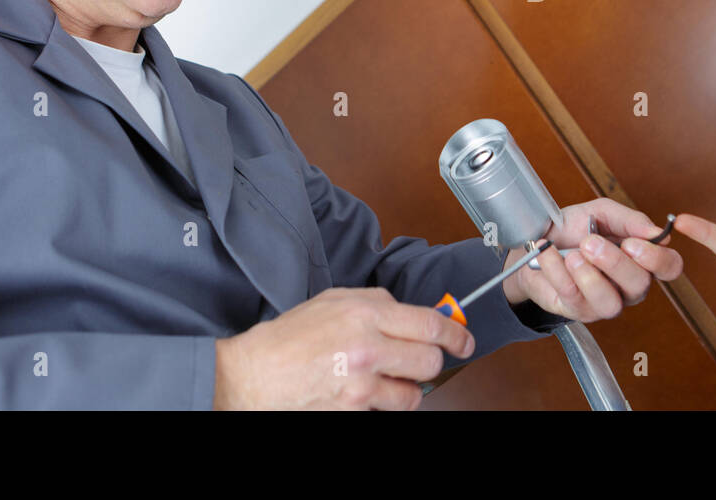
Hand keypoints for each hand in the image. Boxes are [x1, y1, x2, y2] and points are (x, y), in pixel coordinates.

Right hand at [213, 287, 473, 409]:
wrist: (251, 376)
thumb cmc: (289, 338)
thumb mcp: (333, 300)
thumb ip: (376, 302)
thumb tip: (411, 313)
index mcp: (365, 313)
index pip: (431, 325)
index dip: (456, 335)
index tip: (464, 342)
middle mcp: (368, 348)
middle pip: (429, 362)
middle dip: (430, 363)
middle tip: (418, 363)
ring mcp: (361, 386)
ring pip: (413, 395)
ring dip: (404, 391)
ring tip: (382, 383)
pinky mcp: (352, 413)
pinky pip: (385, 414)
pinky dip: (378, 408)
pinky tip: (359, 396)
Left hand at [500, 198, 681, 321]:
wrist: (537, 240)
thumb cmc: (574, 228)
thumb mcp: (602, 212)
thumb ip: (630, 220)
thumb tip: (658, 232)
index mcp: (641, 260)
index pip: (669, 267)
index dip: (658, 259)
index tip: (632, 243)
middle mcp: (628, 286)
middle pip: (639, 285)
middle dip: (615, 263)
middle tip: (591, 242)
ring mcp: (603, 302)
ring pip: (611, 304)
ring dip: (589, 276)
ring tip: (573, 255)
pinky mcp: (577, 310)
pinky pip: (573, 296)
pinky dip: (558, 270)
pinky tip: (549, 253)